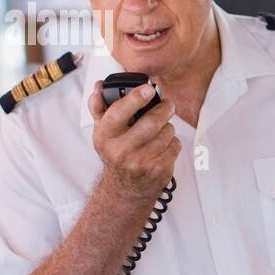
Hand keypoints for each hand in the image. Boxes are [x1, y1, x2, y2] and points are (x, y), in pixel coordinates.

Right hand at [89, 80, 179, 206]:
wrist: (126, 188)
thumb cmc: (116, 153)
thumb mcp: (103, 132)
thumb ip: (100, 107)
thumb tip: (99, 86)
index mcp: (105, 137)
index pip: (118, 113)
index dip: (135, 98)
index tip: (148, 89)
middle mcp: (121, 151)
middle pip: (151, 122)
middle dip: (164, 109)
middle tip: (167, 104)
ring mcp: (141, 162)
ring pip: (167, 132)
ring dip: (168, 126)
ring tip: (161, 129)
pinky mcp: (159, 170)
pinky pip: (175, 145)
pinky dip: (173, 141)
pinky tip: (163, 145)